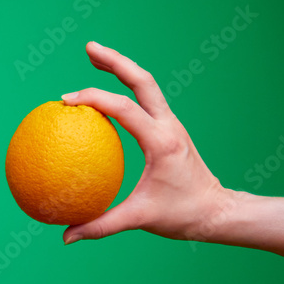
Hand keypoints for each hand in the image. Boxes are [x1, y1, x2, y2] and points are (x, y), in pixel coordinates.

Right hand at [60, 41, 227, 243]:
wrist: (217, 211)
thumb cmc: (182, 214)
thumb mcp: (140, 219)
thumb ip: (101, 225)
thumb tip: (66, 236)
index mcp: (161, 142)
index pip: (125, 109)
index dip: (94, 100)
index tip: (66, 102)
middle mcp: (169, 125)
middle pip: (142, 80)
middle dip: (115, 61)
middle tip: (88, 47)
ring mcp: (171, 124)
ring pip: (146, 84)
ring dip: (121, 68)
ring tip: (94, 58)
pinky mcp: (169, 129)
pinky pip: (144, 101)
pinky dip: (125, 90)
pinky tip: (104, 98)